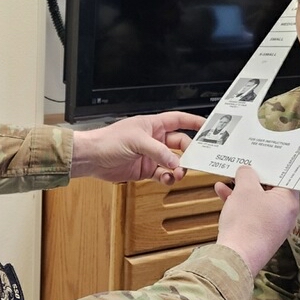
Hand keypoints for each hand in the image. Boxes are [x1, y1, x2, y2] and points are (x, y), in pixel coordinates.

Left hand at [70, 111, 203, 184]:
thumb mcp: (137, 141)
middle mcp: (153, 139)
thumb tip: (175, 162)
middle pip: (180, 144)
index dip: (194, 122)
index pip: (179, 120)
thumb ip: (159, 152)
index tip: (208, 127)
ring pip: (173, 161)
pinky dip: (167, 178)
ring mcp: (150, 155)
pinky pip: (162, 174)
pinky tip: (166, 179)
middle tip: (192, 161)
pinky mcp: (145, 169)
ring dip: (178, 169)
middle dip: (188, 153)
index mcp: (152, 125)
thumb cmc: (108, 140)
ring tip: (178, 174)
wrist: (91, 157)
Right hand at [214, 166, 299, 274]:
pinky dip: (238, 202)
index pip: (286, 177)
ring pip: (258, 200)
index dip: (273, 165)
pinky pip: (250, 212)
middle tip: (244, 164)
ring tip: (228, 176)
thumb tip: (246, 170)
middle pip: (271, 188)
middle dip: (254, 176)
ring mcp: (273, 225)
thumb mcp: (245, 189)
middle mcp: (285, 214)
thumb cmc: (246, 222)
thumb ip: (247, 175)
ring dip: (242, 188)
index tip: (264, 156)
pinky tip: (221, 192)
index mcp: (289, 202)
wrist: (236, 257)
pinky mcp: (259, 233)